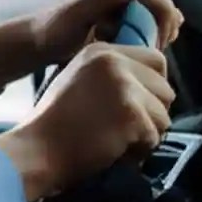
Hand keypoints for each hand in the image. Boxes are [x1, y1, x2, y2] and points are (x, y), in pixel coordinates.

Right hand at [0, 42, 173, 201]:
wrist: (36, 150)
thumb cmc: (54, 123)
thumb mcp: (79, 79)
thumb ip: (110, 73)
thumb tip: (149, 82)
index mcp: (102, 51)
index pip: (156, 60)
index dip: (151, 86)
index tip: (133, 105)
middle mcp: (115, 62)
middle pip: (165, 88)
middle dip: (151, 112)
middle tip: (123, 128)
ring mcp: (124, 87)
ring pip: (164, 115)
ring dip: (146, 134)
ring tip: (115, 140)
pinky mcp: (131, 115)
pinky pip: (154, 137)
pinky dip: (138, 151)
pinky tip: (113, 151)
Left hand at [31, 0, 183, 65]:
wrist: (32, 46)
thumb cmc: (52, 28)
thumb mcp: (80, 11)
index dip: (165, 16)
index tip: (164, 38)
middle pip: (156, 12)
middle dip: (163, 29)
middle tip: (157, 49)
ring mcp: (115, 16)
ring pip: (150, 25)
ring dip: (155, 38)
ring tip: (149, 53)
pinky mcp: (111, 32)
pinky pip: (138, 36)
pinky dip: (143, 46)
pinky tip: (141, 56)